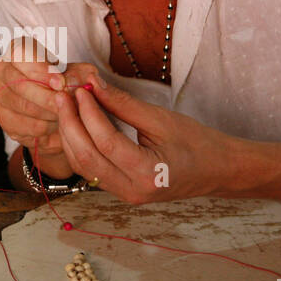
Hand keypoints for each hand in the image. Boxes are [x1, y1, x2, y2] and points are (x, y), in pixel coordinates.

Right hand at [0, 35, 103, 170]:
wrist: (57, 110)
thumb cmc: (66, 84)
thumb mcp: (80, 73)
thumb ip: (82, 74)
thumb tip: (78, 82)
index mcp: (17, 50)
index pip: (21, 54)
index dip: (41, 70)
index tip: (60, 82)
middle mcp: (3, 71)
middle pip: (20, 84)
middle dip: (46, 96)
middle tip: (66, 102)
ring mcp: (0, 96)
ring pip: (24, 107)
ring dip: (49, 113)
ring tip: (66, 112)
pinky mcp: (5, 119)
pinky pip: (26, 126)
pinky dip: (46, 128)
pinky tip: (56, 124)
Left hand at [53, 80, 255, 202]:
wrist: (217, 170)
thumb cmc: (197, 144)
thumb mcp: (161, 119)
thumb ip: (124, 105)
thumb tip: (93, 85)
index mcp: (148, 173)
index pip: (105, 142)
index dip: (88, 113)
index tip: (80, 89)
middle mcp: (132, 191)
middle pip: (87, 158)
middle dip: (70, 124)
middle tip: (63, 96)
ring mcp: (125, 195)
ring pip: (84, 167)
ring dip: (70, 136)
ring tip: (66, 107)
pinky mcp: (121, 191)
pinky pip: (91, 171)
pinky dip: (79, 147)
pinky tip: (76, 125)